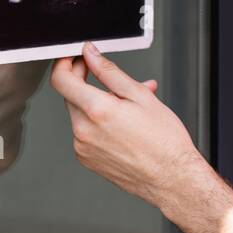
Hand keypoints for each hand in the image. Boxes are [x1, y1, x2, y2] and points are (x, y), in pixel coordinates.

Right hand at [0, 60, 44, 205]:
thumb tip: (7, 62)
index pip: (7, 75)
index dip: (19, 64)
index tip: (24, 57)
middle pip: (19, 91)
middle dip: (14, 85)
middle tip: (5, 86)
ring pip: (20, 109)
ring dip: (9, 108)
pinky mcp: (8, 157)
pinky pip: (19, 129)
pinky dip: (9, 127)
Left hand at [51, 43, 202, 210]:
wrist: (171, 178)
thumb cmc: (164, 141)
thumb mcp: (140, 96)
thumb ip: (109, 71)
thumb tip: (91, 54)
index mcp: (97, 110)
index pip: (61, 80)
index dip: (65, 63)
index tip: (74, 58)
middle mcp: (84, 131)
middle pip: (71, 96)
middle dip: (86, 82)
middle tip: (110, 79)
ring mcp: (83, 148)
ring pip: (81, 115)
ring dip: (97, 105)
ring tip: (127, 106)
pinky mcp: (87, 159)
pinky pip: (85, 133)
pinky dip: (99, 124)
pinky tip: (122, 125)